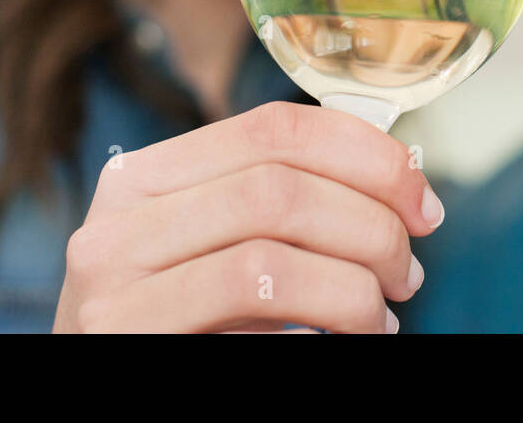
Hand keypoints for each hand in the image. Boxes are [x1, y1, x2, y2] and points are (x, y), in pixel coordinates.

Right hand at [53, 101, 441, 332]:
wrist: (102, 394)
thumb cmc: (178, 329)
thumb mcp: (213, 251)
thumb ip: (274, 208)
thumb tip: (394, 184)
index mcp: (145, 178)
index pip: (275, 128)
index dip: (367, 154)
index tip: (420, 199)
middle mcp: (117, 222)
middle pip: (281, 185)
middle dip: (373, 222)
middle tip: (409, 269)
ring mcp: (112, 288)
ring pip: (271, 251)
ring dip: (356, 282)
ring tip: (382, 313)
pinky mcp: (127, 341)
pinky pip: (253, 307)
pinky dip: (324, 318)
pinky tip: (345, 338)